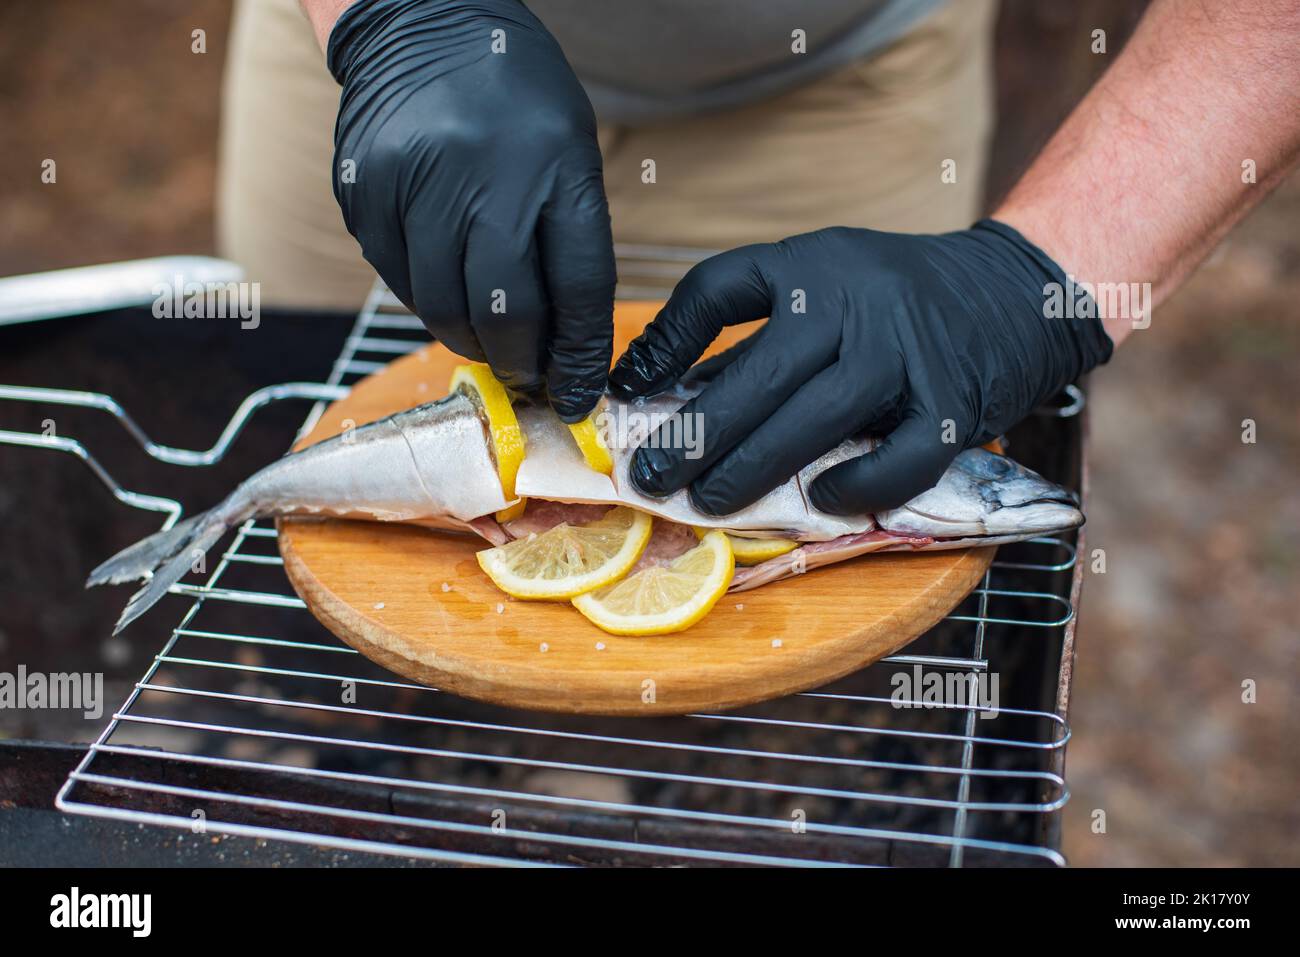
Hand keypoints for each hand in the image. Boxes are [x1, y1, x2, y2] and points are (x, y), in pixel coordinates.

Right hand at [328, 0, 615, 419]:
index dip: (579, 355)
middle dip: (521, 359)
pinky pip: (396, 279)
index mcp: (555, 163)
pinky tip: (443, 283)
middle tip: (528, 376)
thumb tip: (563, 347)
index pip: (577, 288)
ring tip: (487, 339)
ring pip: (441, 306)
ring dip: (469, 339)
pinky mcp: (362, 191)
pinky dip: (425, 298)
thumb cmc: (515, 100)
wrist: (421, 20)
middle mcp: (481, 173)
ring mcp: (412, 182)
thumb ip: (569, 245)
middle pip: (505, 310)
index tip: (579, 391)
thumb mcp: (569, 155)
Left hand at [608, 222, 1112, 514]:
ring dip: (752, 469)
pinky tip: (820, 499)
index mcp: (811, 266)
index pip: (719, 289)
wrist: (1013, 289)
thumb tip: (663, 391)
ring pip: (815, 422)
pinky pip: (898, 460)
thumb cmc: (893, 294)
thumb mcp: (820, 279)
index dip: (664, 340)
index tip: (624, 388)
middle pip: (758, 375)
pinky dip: (856, 485)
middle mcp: (855, 305)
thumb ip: (751, 327)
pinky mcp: (952, 404)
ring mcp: (906, 355)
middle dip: (694, 435)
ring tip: (704, 502)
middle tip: (649, 478)